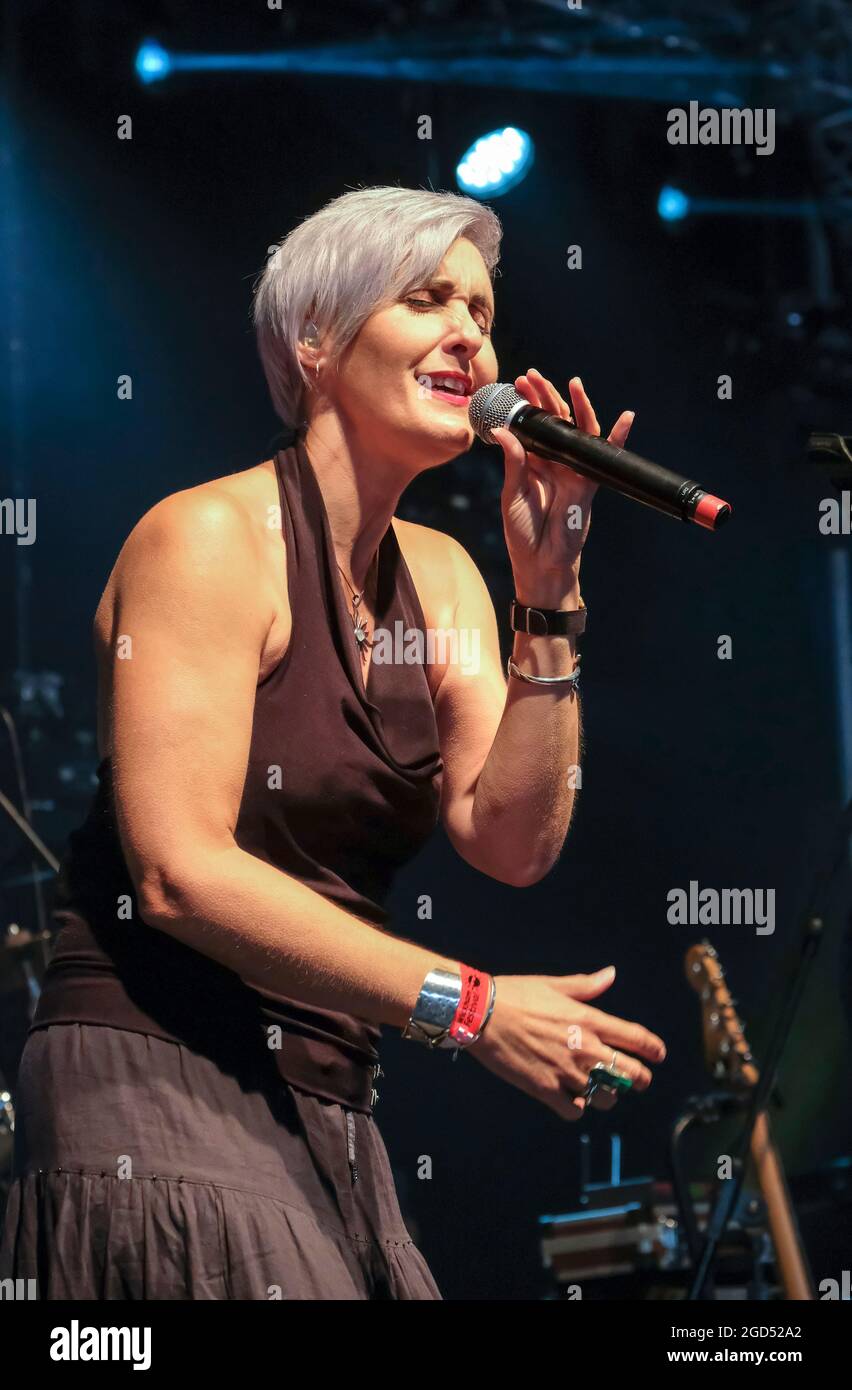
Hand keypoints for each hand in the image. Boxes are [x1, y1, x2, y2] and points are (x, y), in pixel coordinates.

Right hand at [467, 966, 665, 1120]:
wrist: (481, 1014)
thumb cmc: (517, 994)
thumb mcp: (554, 985)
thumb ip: (587, 985)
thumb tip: (611, 974)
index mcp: (589, 1019)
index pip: (637, 1038)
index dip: (654, 1049)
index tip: (658, 1055)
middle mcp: (584, 1048)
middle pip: (630, 1073)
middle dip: (639, 1078)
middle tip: (638, 1079)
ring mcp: (565, 1071)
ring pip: (606, 1098)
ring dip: (607, 1095)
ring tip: (600, 1090)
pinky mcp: (545, 1089)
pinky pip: (575, 1111)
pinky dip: (576, 1108)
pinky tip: (571, 1099)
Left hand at [492, 371, 634, 600]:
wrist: (541, 561)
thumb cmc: (522, 532)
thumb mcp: (512, 494)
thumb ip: (514, 462)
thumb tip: (506, 431)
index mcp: (532, 462)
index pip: (532, 426)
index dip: (527, 404)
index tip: (518, 382)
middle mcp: (554, 462)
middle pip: (554, 422)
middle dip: (546, 397)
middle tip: (533, 375)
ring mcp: (573, 470)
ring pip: (579, 432)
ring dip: (578, 407)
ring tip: (573, 383)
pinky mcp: (590, 483)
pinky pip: (605, 457)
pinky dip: (617, 438)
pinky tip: (625, 418)